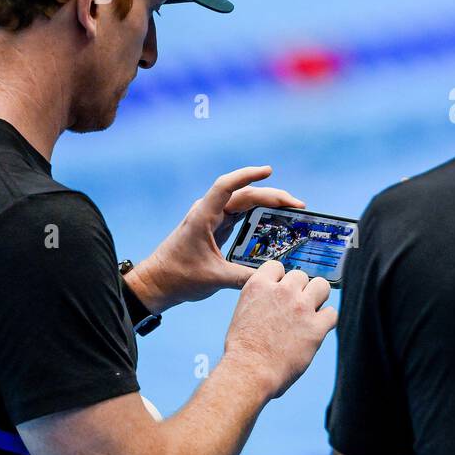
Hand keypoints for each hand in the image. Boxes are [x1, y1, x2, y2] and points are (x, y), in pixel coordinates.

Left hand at [126, 166, 305, 313]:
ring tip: (292, 209)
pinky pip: (240, 216)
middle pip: (244, 195)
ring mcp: (212, 220)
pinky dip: (258, 215)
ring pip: (244, 204)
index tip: (269, 171)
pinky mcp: (215, 230)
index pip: (227, 187)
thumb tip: (272, 276)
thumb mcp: (214, 278)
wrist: (157, 284)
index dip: (248, 175)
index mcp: (204, 216)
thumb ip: (244, 277)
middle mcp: (208, 213)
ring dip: (267, 204)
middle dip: (272, 197)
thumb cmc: (178, 277)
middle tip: (298, 205)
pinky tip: (274, 220)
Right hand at [223, 261, 337, 399]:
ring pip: (322, 286)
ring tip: (311, 313)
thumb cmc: (242, 351)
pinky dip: (327, 321)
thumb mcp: (243, 314)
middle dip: (299, 290)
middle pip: (301, 275)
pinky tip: (317, 330)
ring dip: (318, 298)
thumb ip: (261, 301)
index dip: (280, 279)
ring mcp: (301, 307)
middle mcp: (281, 292)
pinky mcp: (316, 327)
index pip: (277, 266)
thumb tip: (275, 302)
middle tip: (295, 308)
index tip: (280, 291)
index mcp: (258, 286)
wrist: (249, 372)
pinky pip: (332, 313)